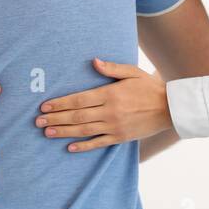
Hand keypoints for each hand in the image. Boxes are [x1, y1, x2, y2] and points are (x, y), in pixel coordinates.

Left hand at [36, 59, 171, 152]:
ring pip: (84, 130)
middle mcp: (110, 112)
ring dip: (63, 132)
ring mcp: (114, 126)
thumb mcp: (132, 72)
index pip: (78, 99)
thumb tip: (93, 61)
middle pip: (77, 116)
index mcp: (110, 94)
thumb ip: (111, 68)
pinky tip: (69, 147)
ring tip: (47, 132)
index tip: (45, 106)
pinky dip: (83, 146)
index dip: (60, 103)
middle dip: (56, 119)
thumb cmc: (149, 87)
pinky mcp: (120, 138)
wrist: (170, 108)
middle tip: (38, 121)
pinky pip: (98, 143)